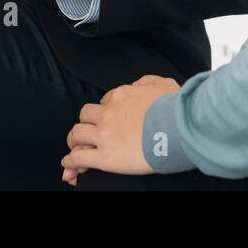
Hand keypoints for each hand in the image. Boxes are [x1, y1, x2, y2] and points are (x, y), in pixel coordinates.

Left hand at [60, 75, 180, 185]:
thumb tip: (139, 85)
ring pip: (77, 134)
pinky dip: (71, 161)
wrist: (178, 129)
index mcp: (121, 96)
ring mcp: (104, 134)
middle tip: (88, 132)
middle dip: (85, 123)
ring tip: (75, 147)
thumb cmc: (176, 109)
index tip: (107, 118)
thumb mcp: (165, 84)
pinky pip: (79, 158)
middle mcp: (108, 113)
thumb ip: (149, 82)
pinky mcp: (104, 156)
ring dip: (74, 140)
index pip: (105, 102)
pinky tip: (69, 165)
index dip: (104, 111)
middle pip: (85, 115)